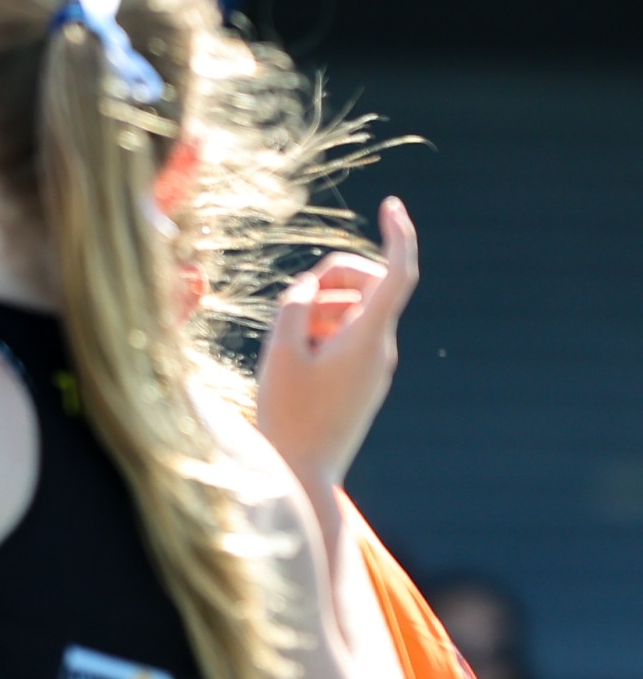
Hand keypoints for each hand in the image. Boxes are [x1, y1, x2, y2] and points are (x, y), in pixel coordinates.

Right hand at [257, 196, 418, 492]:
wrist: (305, 473)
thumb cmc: (290, 415)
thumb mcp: (280, 352)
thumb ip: (294, 306)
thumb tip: (309, 288)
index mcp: (368, 337)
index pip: (398, 272)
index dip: (398, 234)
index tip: (390, 205)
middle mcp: (381, 348)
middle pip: (367, 285)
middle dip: (332, 279)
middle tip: (294, 303)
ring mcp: (374, 366)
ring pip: (352, 312)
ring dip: (319, 311)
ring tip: (286, 347)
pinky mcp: (363, 381)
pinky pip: (346, 339)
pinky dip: (320, 335)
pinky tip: (294, 363)